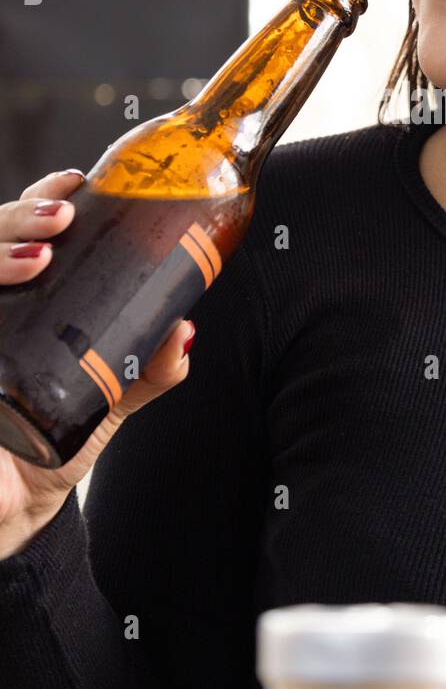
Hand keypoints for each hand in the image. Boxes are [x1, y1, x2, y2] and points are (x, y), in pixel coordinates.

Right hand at [0, 169, 193, 553]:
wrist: (15, 507)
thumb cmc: (54, 441)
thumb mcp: (112, 398)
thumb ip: (150, 368)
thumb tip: (184, 329)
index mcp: (25, 296)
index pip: (22, 229)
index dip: (42, 195)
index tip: (78, 182)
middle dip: (20, 215)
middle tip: (61, 219)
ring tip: (39, 255)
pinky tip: (4, 288)